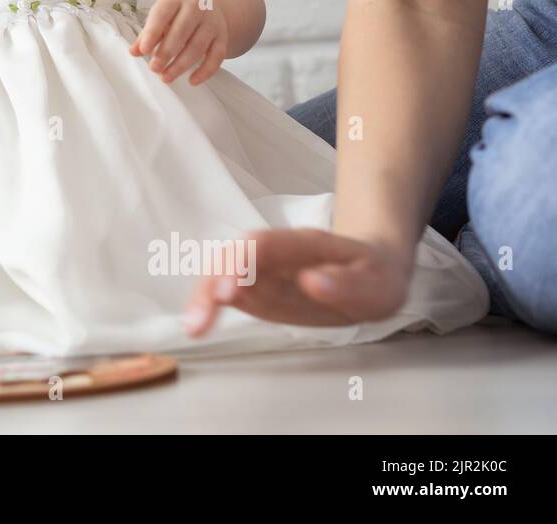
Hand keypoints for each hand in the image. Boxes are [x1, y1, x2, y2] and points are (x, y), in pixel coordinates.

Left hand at [129, 0, 228, 85]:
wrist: (208, 1)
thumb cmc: (177, 12)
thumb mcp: (160, 15)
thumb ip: (146, 34)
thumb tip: (134, 52)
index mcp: (175, 0)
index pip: (163, 15)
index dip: (152, 33)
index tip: (144, 50)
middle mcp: (196, 8)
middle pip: (182, 32)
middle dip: (166, 53)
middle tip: (154, 68)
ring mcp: (212, 22)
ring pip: (198, 46)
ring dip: (181, 65)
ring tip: (166, 77)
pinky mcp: (222, 36)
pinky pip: (217, 56)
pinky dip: (205, 71)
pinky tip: (192, 81)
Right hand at [183, 228, 414, 335]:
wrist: (367, 270)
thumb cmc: (372, 277)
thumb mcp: (377, 285)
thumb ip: (348, 285)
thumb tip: (312, 282)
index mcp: (305, 245)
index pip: (267, 244)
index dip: (245, 262)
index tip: (231, 287)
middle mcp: (275, 252)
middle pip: (234, 257)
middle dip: (216, 281)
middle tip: (203, 316)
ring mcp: (261, 269)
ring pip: (223, 273)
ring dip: (204, 298)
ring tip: (194, 327)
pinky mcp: (254, 288)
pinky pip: (225, 292)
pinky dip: (208, 306)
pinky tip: (196, 326)